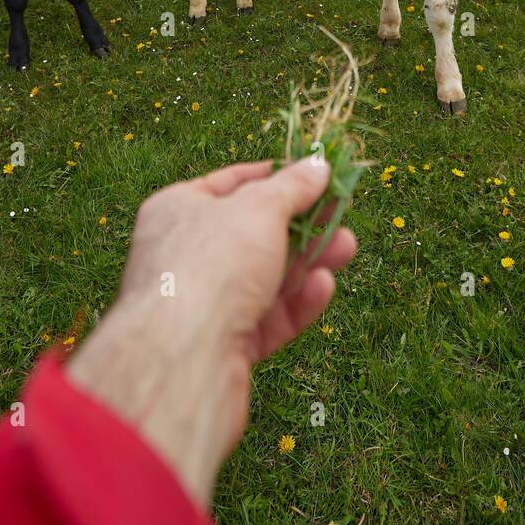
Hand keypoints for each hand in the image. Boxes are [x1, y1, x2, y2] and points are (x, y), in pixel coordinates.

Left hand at [67, 158, 355, 506]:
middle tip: (341, 214)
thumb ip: (292, 187)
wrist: (182, 359)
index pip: (231, 184)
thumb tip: (318, 165)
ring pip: (266, 278)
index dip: (274, 177)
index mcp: (177, 210)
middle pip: (254, 234)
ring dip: (308, 262)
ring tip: (347, 247)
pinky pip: (267, 318)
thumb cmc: (212, 265)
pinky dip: (296, 303)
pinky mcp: (224, 347)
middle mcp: (185, 255)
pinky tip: (324, 287)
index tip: (314, 175)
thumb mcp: (260, 209)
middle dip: (302, 226)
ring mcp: (203, 304)